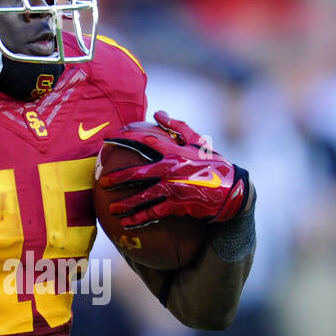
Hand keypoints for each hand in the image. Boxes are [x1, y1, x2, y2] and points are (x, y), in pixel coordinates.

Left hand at [99, 110, 248, 229]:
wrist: (231, 191)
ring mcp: (174, 189)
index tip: (111, 137)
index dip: (127, 137)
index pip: (146, 140)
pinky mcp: (178, 205)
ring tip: (111, 209)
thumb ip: (177, 127)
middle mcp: (172, 170)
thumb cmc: (213, 164)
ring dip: (125, 204)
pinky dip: (139, 219)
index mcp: (175, 151)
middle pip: (138, 173)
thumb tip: (158, 112)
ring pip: (143, 197)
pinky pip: (154, 213)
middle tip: (103, 182)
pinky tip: (127, 223)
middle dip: (118, 178)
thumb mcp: (198, 141)